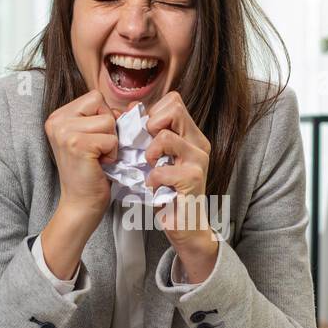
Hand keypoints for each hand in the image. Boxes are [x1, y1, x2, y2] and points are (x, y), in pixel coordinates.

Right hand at [41, 90, 117, 278]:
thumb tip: (134, 105)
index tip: (96, 141)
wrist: (81, 204)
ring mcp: (64, 132)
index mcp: (58, 116)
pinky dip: (112, 153)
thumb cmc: (91, 172)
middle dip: (108, 128)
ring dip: (111, 142)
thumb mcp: (96, 138)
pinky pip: (111, 138)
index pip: (95, 98)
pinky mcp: (77, 144)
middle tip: (97, 150)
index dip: (104, 118)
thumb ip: (108, 117)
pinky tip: (100, 165)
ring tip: (98, 158)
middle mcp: (56, 121)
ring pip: (108, 121)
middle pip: (101, 104)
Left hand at [144, 91, 218, 280]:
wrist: (185, 226)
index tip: (144, 134)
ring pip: (166, 136)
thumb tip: (128, 109)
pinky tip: (153, 188)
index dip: (153, 113)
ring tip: (149, 168)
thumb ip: (149, 135)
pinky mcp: (193, 179)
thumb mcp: (158, 159)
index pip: (173, 101)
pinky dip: (152, 179)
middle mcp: (199, 143)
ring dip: (149, 153)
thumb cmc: (169, 193)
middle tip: (146, 148)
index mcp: (191, 135)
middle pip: (174, 108)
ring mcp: (198, 161)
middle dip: (150, 125)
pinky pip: (162, 169)